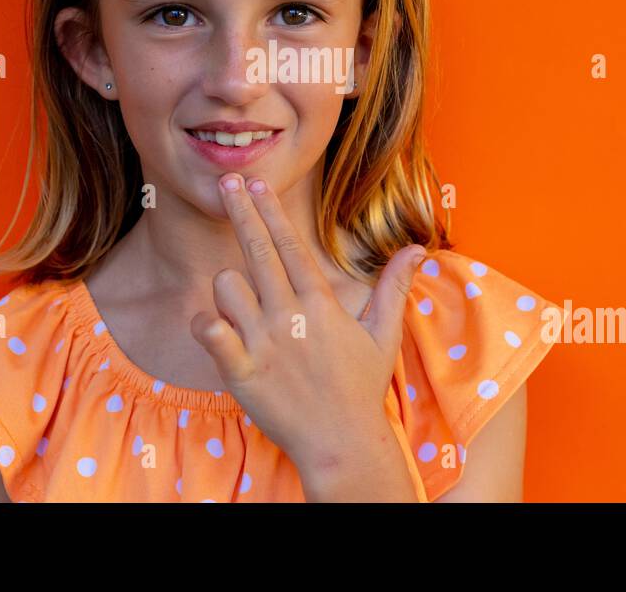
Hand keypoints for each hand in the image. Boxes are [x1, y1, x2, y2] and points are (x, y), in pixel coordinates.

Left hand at [188, 171, 427, 475]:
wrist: (341, 443)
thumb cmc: (360, 388)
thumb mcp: (383, 334)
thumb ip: (393, 287)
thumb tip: (418, 249)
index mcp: (321, 304)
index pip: (291, 245)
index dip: (271, 211)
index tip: (256, 183)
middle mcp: (290, 315)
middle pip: (258, 250)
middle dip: (241, 211)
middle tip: (226, 182)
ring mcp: (264, 342)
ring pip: (228, 286)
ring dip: (228, 287)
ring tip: (240, 304)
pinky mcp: (241, 371)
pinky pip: (210, 331)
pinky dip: (207, 323)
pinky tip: (213, 324)